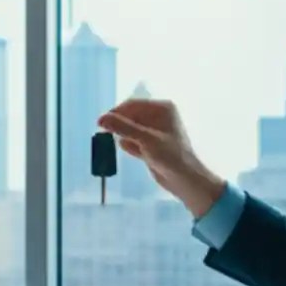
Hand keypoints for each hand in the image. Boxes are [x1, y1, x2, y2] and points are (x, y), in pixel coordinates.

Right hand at [97, 99, 224, 217]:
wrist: (185, 180)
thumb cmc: (169, 155)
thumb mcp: (145, 139)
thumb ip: (123, 128)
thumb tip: (101, 119)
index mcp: (162, 109)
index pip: (133, 104)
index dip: (116, 112)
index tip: (101, 123)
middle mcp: (159, 117)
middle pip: (131, 116)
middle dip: (118, 124)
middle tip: (103, 133)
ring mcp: (155, 132)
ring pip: (131, 129)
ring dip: (122, 134)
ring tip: (112, 141)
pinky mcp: (151, 146)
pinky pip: (134, 141)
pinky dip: (128, 144)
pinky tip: (125, 149)